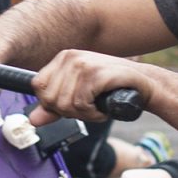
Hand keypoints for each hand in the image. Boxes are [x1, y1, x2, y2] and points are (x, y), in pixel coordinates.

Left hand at [29, 49, 164, 124]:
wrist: (144, 84)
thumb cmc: (111, 90)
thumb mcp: (79, 97)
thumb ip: (55, 108)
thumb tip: (33, 119)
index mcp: (62, 58)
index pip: (37, 87)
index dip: (53, 104)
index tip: (73, 105)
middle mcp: (69, 57)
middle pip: (49, 99)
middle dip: (69, 112)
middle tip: (88, 107)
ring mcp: (81, 63)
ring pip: (64, 104)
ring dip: (83, 114)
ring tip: (97, 106)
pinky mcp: (94, 73)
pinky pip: (80, 105)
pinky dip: (93, 114)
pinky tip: (103, 108)